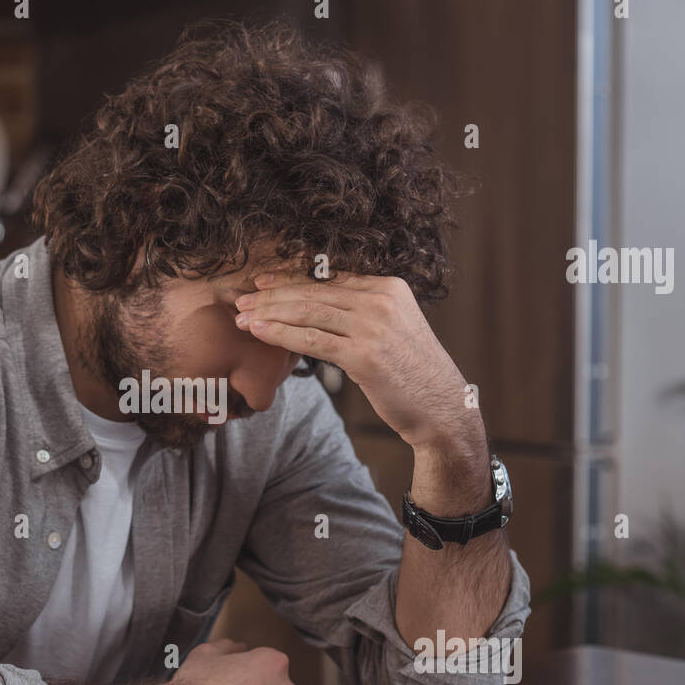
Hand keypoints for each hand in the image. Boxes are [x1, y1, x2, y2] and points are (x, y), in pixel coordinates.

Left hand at [234, 270, 483, 453]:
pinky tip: (258, 331)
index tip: (262, 281)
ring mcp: (374, 326)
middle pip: (314, 291)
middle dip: (272, 294)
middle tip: (241, 298)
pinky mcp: (364, 355)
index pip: (329, 276)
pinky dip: (281, 333)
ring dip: (269, 312)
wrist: (443, 408)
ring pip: (308, 312)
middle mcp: (382, 299)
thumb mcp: (394, 329)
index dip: (291, 277)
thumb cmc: (413, 374)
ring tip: (241, 315)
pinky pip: (312, 339)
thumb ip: (364, 313)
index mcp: (389, 287)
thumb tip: (323, 308)